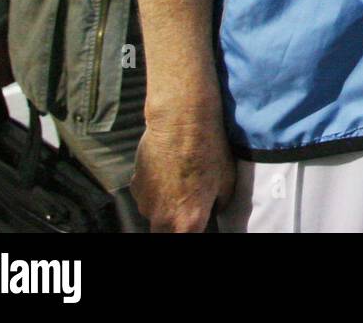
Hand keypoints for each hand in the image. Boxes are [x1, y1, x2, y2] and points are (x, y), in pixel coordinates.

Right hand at [131, 106, 234, 232]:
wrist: (180, 122)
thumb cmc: (209, 150)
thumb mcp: (227, 180)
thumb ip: (219, 204)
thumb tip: (214, 209)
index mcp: (189, 222)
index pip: (188, 240)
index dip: (195, 231)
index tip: (198, 222)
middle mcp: (163, 219)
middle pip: (165, 234)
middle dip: (174, 227)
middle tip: (186, 206)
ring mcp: (145, 204)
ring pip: (154, 216)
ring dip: (164, 207)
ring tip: (178, 181)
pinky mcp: (134, 187)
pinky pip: (146, 197)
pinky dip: (154, 190)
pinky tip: (166, 169)